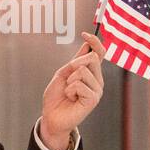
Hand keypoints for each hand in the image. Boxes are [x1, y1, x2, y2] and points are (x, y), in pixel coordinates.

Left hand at [40, 31, 104, 149]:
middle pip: (91, 58)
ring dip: (69, 81)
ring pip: (82, 71)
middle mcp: (97, 79)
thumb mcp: (61, 75)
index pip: (99, 53)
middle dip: (74, 64)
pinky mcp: (93, 99)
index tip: (85, 33)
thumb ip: (74, 63)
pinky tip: (71, 98)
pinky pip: (79, 84)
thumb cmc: (56, 97)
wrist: (51, 116)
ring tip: (68, 92)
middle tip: (67, 79)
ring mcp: (97, 89)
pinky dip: (70, 90)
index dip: (94, 42)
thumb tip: (87, 47)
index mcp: (90, 72)